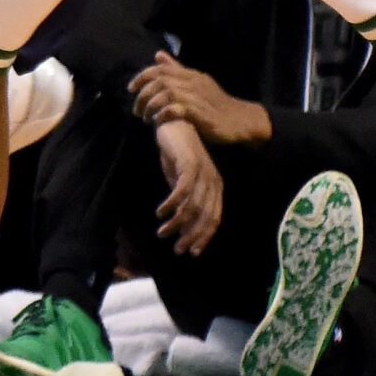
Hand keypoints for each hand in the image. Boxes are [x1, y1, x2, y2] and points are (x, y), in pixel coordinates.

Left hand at [128, 52, 271, 146]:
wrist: (240, 120)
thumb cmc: (216, 103)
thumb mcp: (196, 83)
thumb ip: (176, 70)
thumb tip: (158, 54)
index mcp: (190, 75)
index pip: (160, 69)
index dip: (141, 77)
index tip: (130, 89)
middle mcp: (192, 83)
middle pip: (159, 81)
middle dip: (143, 95)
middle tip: (136, 110)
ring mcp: (196, 97)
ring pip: (165, 94)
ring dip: (151, 106)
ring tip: (146, 118)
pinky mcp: (200, 113)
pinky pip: (175, 110)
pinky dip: (163, 114)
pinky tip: (159, 121)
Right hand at [154, 119, 223, 255]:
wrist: (173, 124)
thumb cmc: (177, 153)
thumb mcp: (182, 179)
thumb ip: (185, 198)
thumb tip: (179, 220)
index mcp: (215, 187)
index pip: (213, 219)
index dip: (203, 237)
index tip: (191, 251)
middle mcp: (213, 182)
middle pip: (205, 217)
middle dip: (191, 236)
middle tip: (176, 248)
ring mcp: (203, 174)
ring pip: (193, 207)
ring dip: (177, 224)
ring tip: (162, 233)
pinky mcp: (190, 165)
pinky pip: (182, 191)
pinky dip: (171, 204)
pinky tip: (160, 212)